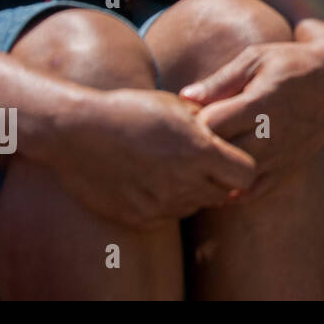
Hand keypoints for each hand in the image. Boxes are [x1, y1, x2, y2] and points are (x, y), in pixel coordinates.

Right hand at [54, 88, 256, 228]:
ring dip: (192, 191)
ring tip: (169, 168)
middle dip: (219, 181)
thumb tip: (230, 128)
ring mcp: (161, 204)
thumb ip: (209, 122)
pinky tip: (149, 181)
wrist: (77, 132)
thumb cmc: (130, 110)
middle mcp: (184, 182)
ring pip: (196, 206)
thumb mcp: (176, 105)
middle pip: (223, 194)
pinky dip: (166, 202)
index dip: (242, 167)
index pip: (246, 175)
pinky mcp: (140, 218)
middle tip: (200, 164)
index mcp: (199, 152)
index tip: (230, 158)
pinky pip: (169, 216)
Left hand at [180, 21, 323, 197]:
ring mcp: (281, 154)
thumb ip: (221, 81)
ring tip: (204, 158)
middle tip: (191, 141)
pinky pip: (256, 191)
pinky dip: (235, 191)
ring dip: (215, 170)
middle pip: (221, 155)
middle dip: (201, 149)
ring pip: (235, 177)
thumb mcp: (255, 60)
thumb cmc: (288, 63)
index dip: (193, 122)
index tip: (187, 116)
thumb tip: (184, 97)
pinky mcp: (289, 166)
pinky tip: (223, 178)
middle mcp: (271, 133)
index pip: (212, 125)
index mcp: (259, 103)